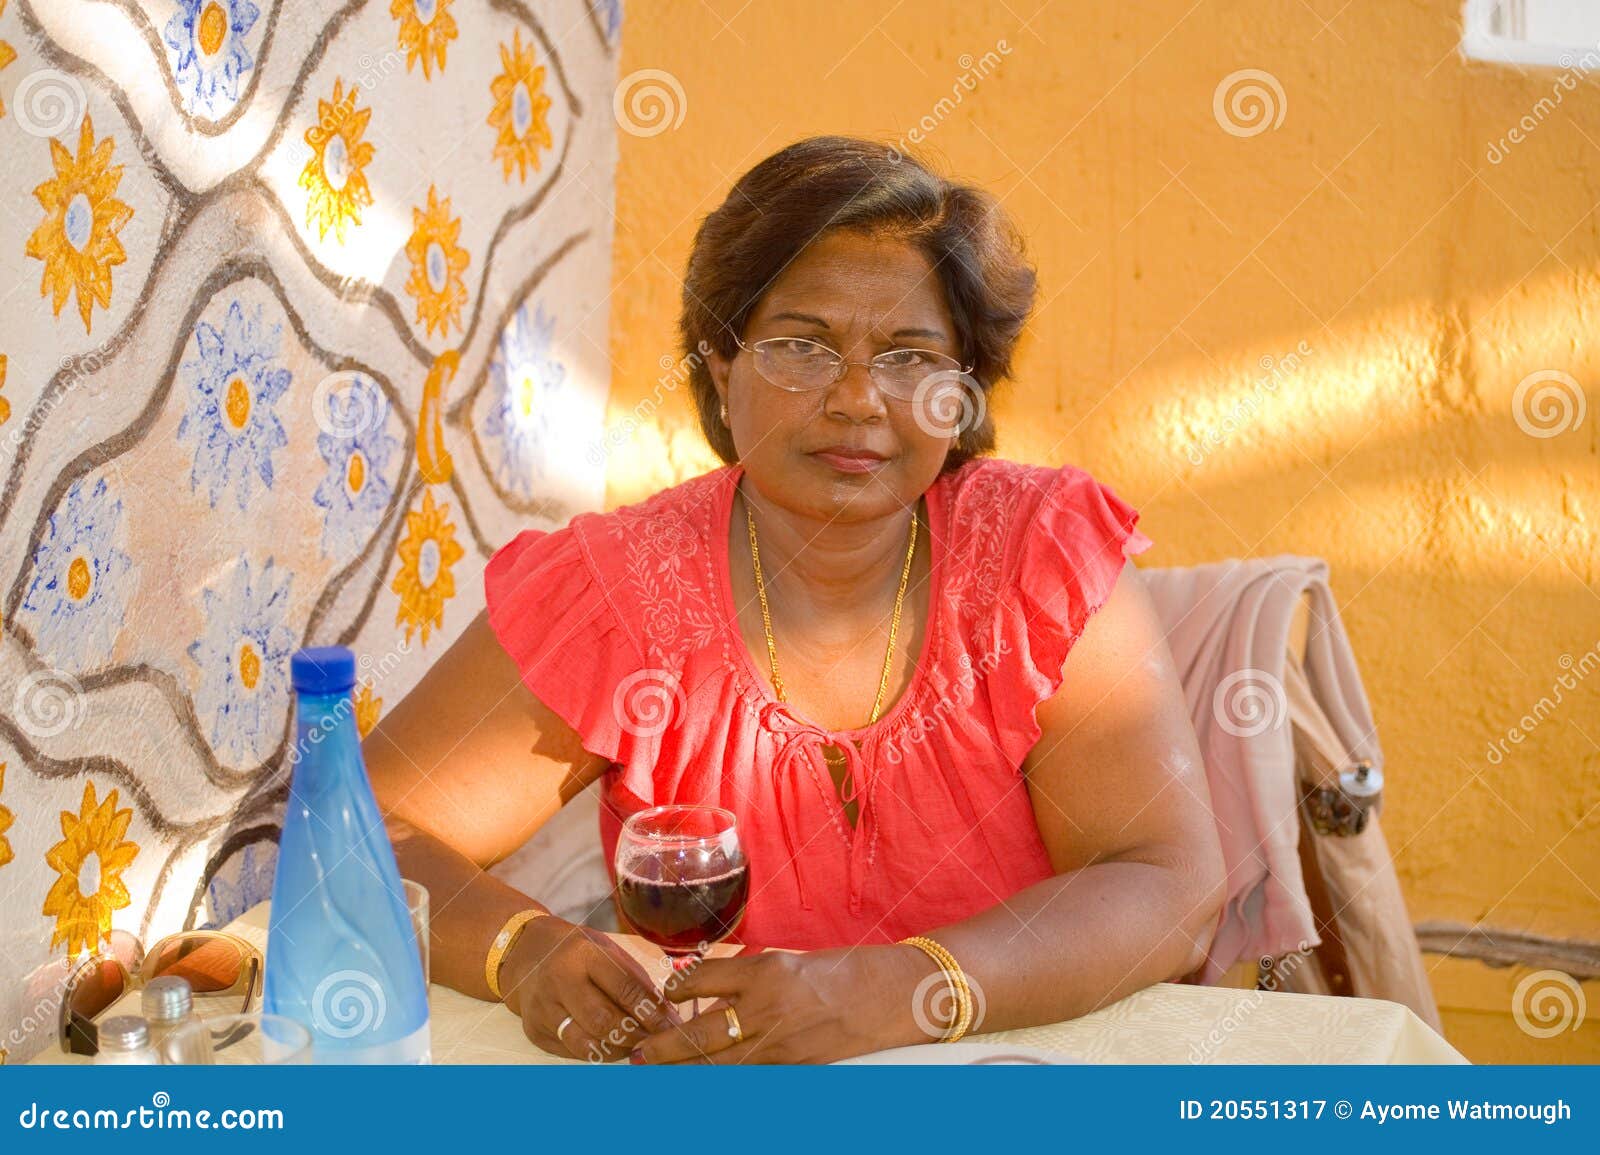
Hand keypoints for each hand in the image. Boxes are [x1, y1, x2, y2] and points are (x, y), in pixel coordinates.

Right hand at [498, 915, 679, 1061]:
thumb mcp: (607, 950)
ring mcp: (542, 1007)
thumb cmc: (578, 952)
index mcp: (584, 953)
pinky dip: (595, 1053)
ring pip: (585, 1043)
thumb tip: (665, 1016)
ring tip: (634, 1047)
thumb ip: (634, 981)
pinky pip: (570, 1051)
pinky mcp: (533, 1029)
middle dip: (635, 1035)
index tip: (671, 1025)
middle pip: (603, 1020)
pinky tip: (610, 1048)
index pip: (624, 988)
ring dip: (616, 1050)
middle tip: (653, 1040)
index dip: (651, 1012)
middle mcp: (559, 979)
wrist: (527, 953)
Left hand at [633, 945, 934, 1063]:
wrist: (894, 995)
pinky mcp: (796, 1069)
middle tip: (635, 1054)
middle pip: (699, 1035)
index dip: (677, 988)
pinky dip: (722, 1080)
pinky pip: (749, 1077)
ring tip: (655, 1073)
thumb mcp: (791, 960)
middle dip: (662, 1048)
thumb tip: (712, 988)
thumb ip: (751, 975)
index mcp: (766, 970)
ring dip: (683, 1071)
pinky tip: (703, 1081)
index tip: (665, 994)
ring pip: (718, 1065)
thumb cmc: (847, 971)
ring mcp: (782, 1044)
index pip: (702, 980)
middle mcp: (768, 1008)